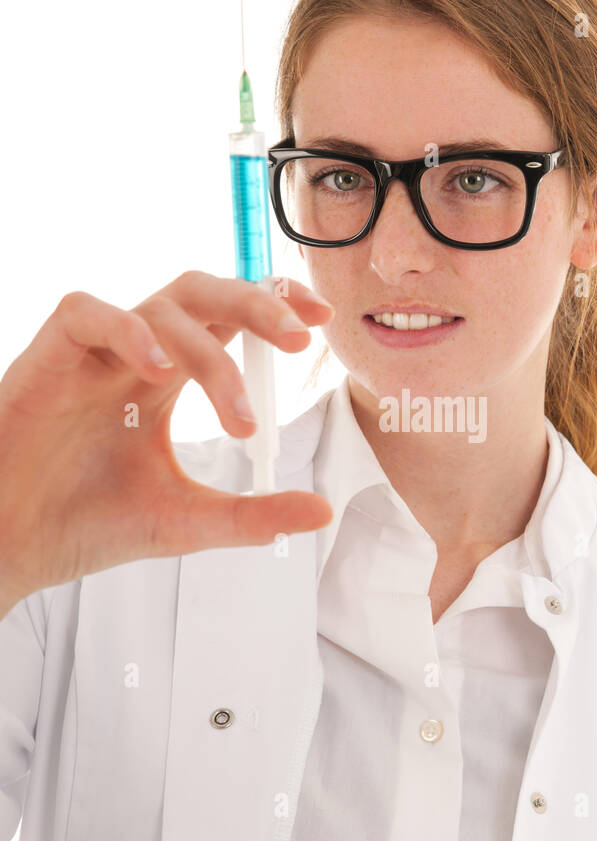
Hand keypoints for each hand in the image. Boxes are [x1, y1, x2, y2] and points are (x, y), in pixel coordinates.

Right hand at [0, 270, 334, 612]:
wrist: (14, 546)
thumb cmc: (87, 523)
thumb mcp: (186, 520)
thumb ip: (253, 514)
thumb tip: (322, 511)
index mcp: (169, 379)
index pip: (229, 318)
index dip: (273, 305)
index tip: (320, 320)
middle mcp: (138, 356)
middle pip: (205, 294)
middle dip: (258, 303)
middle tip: (300, 339)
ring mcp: (94, 353)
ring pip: (161, 304)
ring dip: (210, 353)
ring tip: (237, 415)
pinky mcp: (48, 357)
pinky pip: (87, 311)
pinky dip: (127, 330)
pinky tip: (156, 371)